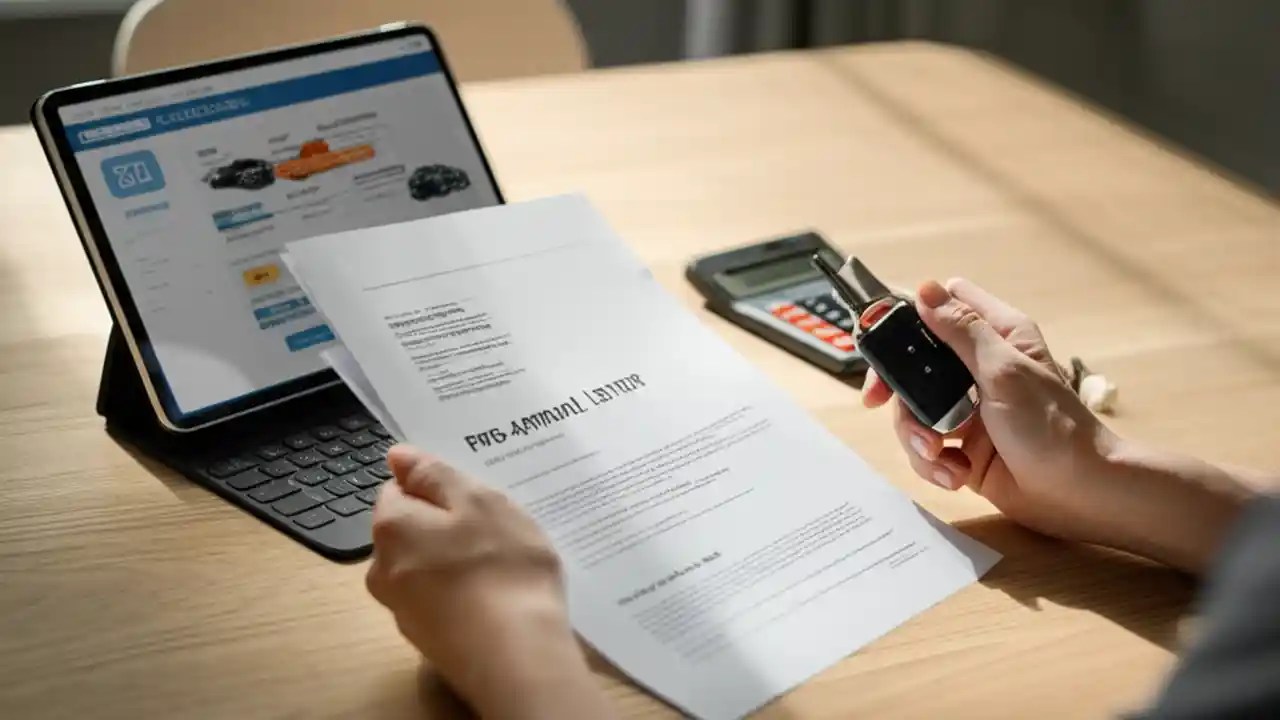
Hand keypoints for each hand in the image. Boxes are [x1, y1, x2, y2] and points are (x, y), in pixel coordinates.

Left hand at [366, 446, 612, 718]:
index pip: (400, 489)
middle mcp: (383, 568)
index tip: (475, 497)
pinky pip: (442, 598)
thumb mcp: (477, 501)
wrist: (516, 657)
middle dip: (446, 524)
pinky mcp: (428, 639)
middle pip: (411, 530)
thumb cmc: (501, 567)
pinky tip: (498, 595)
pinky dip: (463, 592)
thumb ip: (434, 475)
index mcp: (391, 526)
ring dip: (456, 560)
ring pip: (426, 566)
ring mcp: (403, 609)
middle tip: (496, 528)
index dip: (438, 488)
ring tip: (503, 563)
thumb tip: (397, 456)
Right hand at [862, 278, 1120, 544]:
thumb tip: (925, 289)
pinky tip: (955, 475)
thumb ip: (962, 331)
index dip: (908, 319)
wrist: (1080, 494)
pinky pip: (927, 448)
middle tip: (877, 403)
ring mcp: (968, 410)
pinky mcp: (963, 448)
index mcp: (996, 337)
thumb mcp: (1003, 372)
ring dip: (916, 436)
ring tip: (939, 456)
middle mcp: (978, 368)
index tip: (883, 344)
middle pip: (914, 364)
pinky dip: (934, 463)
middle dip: (898, 391)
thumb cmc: (1052, 426)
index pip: (944, 307)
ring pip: (914, 410)